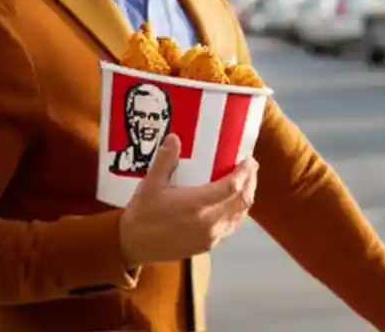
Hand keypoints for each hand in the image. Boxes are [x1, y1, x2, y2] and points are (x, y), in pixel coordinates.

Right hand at [118, 134, 257, 266]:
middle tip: (251, 167)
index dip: (245, 172)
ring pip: (240, 216)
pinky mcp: (208, 246)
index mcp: (196, 204)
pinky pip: (231, 227)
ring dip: (246, 197)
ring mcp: (210, 237)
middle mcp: (208, 222)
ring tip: (246, 182)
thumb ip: (165, 161)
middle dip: (251, 182)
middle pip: (242, 201)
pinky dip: (238, 212)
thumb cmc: (142, 214)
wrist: (134, 246)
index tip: (249, 159)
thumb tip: (175, 137)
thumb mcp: (150, 184)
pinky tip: (233, 203)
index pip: (232, 187)